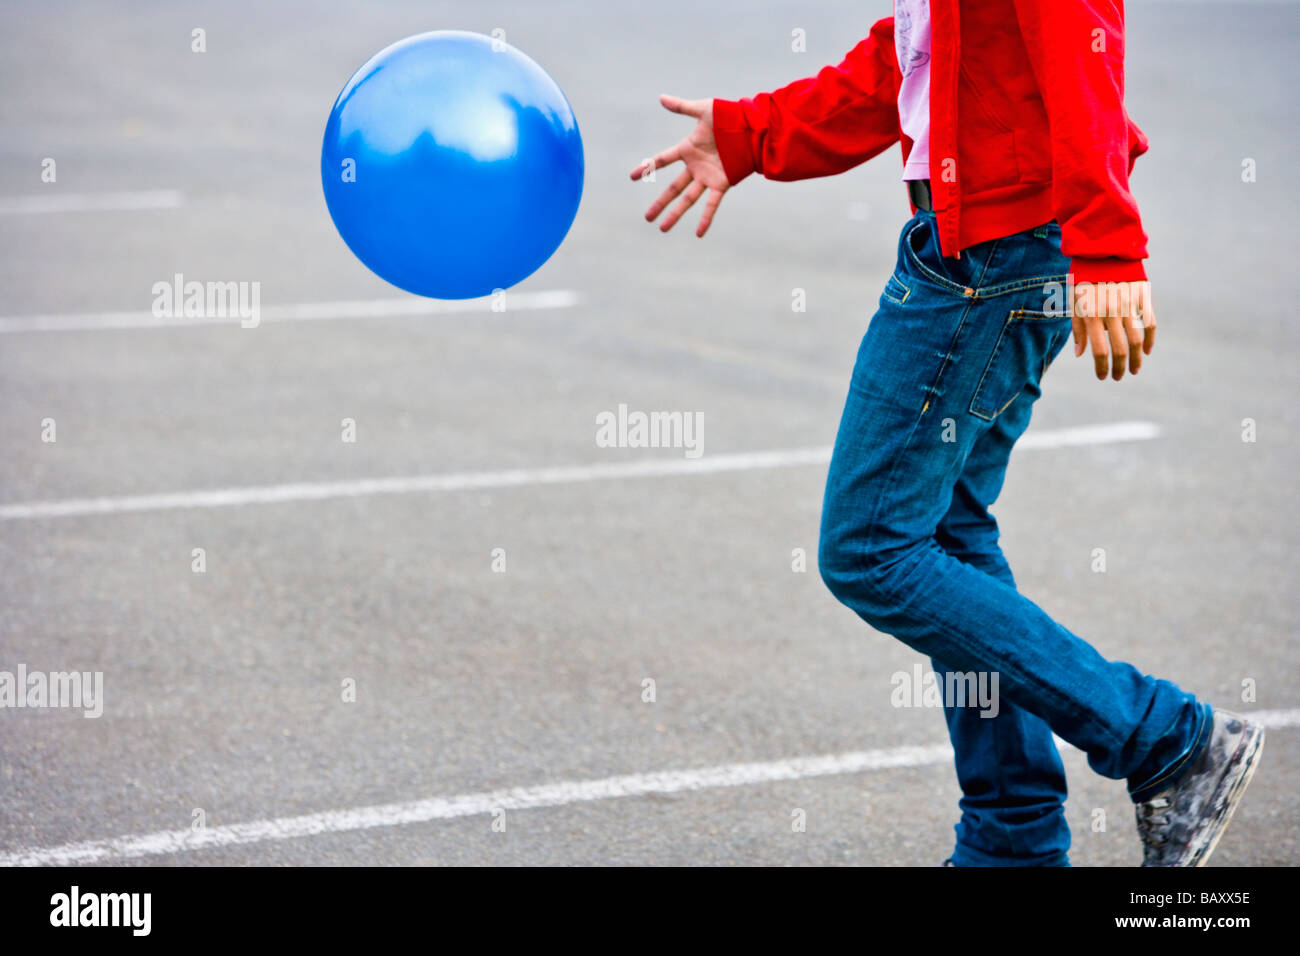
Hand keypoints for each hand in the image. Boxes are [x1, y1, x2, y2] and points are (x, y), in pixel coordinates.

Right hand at [630, 95, 730, 236]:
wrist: (753, 127)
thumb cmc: (729, 116)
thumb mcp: (703, 110)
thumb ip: (682, 107)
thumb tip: (661, 98)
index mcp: (688, 149)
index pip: (663, 160)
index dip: (647, 168)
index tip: (633, 177)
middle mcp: (696, 166)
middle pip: (673, 188)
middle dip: (660, 203)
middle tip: (647, 217)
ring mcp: (708, 177)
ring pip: (688, 199)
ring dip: (675, 214)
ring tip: (663, 229)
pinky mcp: (722, 184)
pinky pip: (712, 204)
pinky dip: (706, 218)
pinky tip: (698, 233)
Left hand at [1071, 280, 1156, 379]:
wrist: (1103, 250)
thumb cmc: (1084, 279)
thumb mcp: (1074, 302)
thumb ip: (1078, 328)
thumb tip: (1080, 354)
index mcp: (1091, 315)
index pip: (1098, 351)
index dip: (1102, 367)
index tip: (1103, 377)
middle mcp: (1111, 312)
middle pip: (1120, 349)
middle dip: (1120, 368)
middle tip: (1119, 377)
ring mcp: (1128, 305)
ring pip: (1137, 340)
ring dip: (1136, 359)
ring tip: (1134, 369)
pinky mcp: (1142, 297)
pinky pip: (1150, 323)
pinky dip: (1150, 339)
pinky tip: (1146, 350)